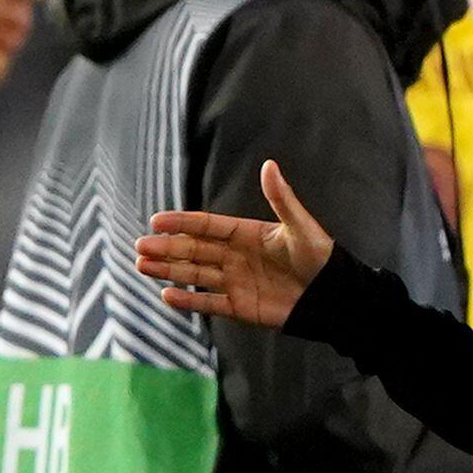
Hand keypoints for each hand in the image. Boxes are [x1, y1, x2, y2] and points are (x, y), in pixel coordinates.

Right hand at [138, 157, 335, 329]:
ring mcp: (234, 282)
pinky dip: (188, 301)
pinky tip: (166, 295)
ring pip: (194, 274)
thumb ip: (281, 199)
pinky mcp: (239, 307)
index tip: (157, 221)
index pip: (206, 226)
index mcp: (245, 233)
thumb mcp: (300, 226)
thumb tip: (269, 165)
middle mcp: (234, 256)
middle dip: (166, 248)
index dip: (182, 223)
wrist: (332, 296)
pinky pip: (208, 302)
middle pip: (193, 250)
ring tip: (142, 265)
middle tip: (140, 246)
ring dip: (168, 270)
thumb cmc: (319, 257)